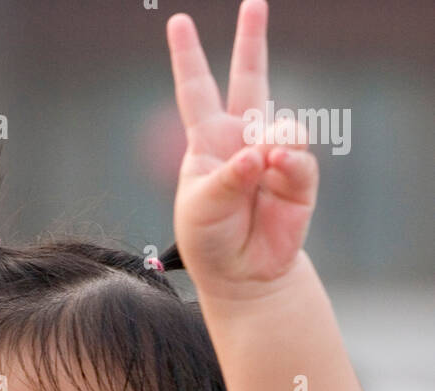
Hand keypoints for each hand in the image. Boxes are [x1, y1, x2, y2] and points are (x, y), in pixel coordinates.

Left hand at [166, 0, 318, 296]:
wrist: (242, 277)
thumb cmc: (210, 241)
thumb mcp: (201, 210)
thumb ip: (228, 178)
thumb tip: (261, 153)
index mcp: (207, 143)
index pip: (196, 91)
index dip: (188, 57)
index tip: (178, 22)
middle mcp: (241, 141)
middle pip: (249, 79)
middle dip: (252, 40)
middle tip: (255, 3)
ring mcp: (271, 155)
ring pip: (281, 124)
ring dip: (273, 140)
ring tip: (263, 166)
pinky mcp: (298, 178)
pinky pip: (299, 158)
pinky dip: (289, 163)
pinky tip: (277, 168)